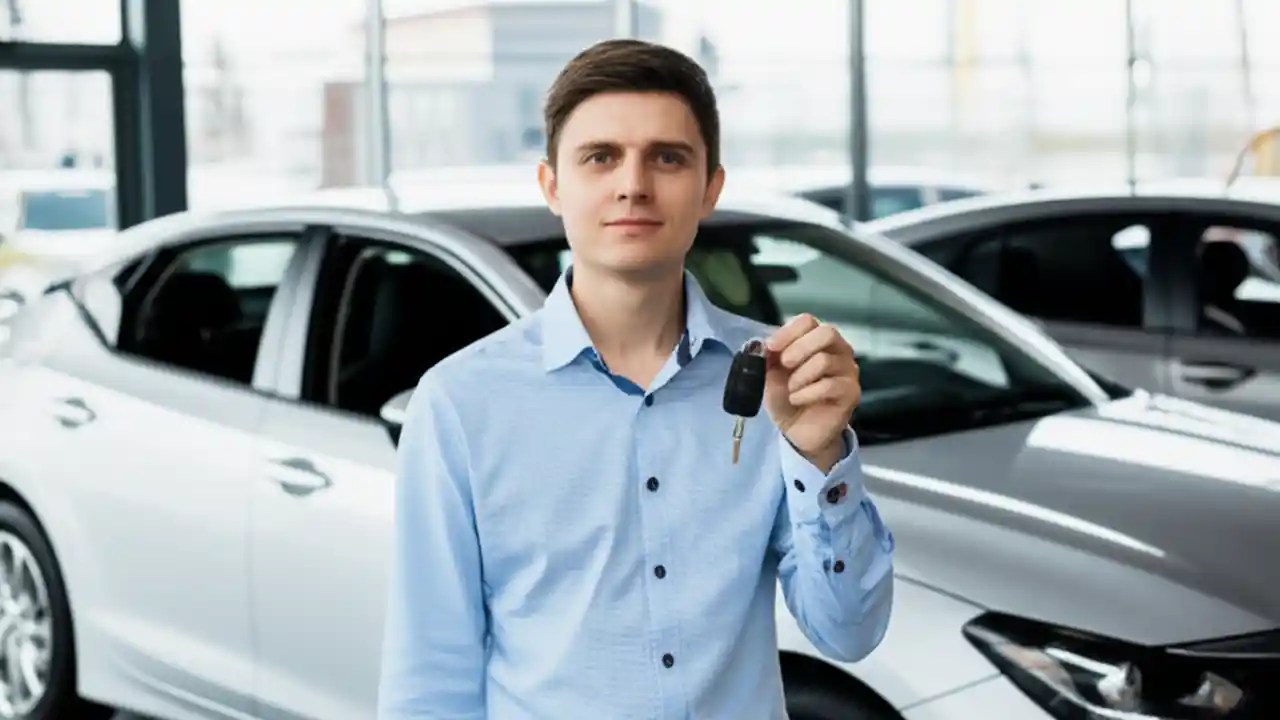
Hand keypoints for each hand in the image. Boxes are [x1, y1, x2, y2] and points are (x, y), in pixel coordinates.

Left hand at [762, 314, 860, 471]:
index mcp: (817, 340)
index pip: (808, 321)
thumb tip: (762, 344)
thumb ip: (768, 356)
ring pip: (825, 360)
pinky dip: (806, 393)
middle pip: (826, 332)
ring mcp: (848, 371)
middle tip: (784, 365)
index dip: (788, 332)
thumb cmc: (787, 396)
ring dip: (800, 376)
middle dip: (799, 348)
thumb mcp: (770, 374)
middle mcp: (838, 350)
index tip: (771, 347)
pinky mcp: (851, 393)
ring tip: (792, 389)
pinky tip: (797, 399)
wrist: (797, 430)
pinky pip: (830, 385)